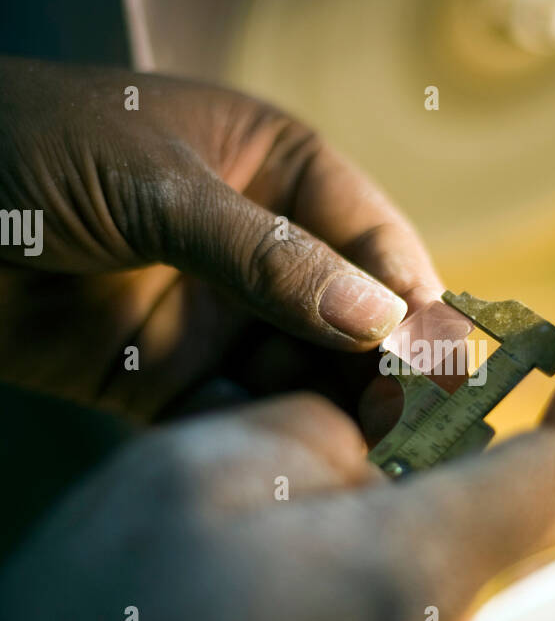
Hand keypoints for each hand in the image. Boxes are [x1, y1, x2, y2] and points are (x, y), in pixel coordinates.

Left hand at [0, 57, 440, 418]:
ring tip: (361, 460)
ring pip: (300, 376)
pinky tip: (285, 472)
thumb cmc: (27, 147)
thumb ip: (266, 255)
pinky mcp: (160, 378)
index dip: (411, 298)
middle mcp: (258, 247)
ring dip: (331, 415)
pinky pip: (231, 419)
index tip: (446, 361)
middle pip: (350, 318)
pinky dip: (258, 444)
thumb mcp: (155, 184)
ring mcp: (211, 315)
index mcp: (273, 168)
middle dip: (382, 369)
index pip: (373, 237)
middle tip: (413, 426)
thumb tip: (381, 318)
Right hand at [0, 308, 554, 620]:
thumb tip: (374, 439)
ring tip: (247, 521)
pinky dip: (354, 581)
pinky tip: (250, 590)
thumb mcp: (203, 466)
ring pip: (429, 572)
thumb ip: (324, 427)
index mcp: (419, 578)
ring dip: (373, 520)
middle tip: (312, 422)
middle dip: (423, 450)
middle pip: (484, 516)